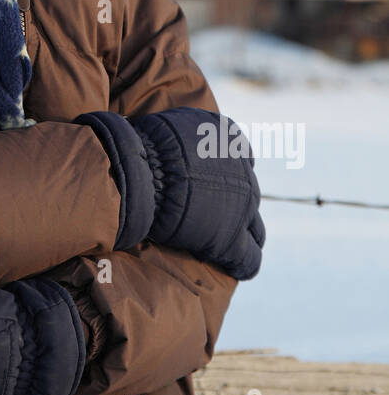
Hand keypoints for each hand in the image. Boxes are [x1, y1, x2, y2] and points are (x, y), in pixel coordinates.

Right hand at [74, 106, 264, 279]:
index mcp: (230, 142)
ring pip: (255, 229)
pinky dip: (241, 264)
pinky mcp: (229, 240)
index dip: (225, 175)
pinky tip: (232, 267)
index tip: (209, 184)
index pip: (242, 160)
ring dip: (242, 235)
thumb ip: (186, 136)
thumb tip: (175, 144)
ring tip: (223, 244)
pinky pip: (248, 259)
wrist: (140, 174)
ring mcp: (241, 208)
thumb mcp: (170, 127)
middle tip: (210, 216)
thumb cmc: (145, 147)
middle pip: (249, 196)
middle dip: (234, 206)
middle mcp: (243, 173)